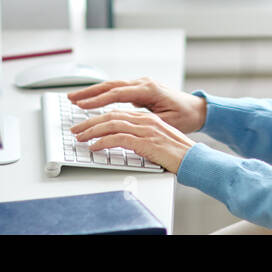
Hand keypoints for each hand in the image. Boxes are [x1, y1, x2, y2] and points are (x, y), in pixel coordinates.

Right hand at [66, 76, 207, 132]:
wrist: (197, 109)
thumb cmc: (184, 117)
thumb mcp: (166, 121)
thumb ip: (145, 119)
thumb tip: (126, 122)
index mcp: (149, 89)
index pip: (118, 93)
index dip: (99, 99)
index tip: (83, 105)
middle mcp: (143, 83)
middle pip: (111, 85)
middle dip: (89, 92)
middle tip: (71, 99)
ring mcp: (141, 84)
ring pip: (112, 86)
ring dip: (93, 92)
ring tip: (75, 98)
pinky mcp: (140, 89)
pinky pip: (117, 90)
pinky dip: (103, 94)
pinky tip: (91, 100)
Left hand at [68, 108, 197, 173]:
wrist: (195, 159)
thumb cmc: (178, 153)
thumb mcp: (157, 140)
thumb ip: (141, 137)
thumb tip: (123, 142)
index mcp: (148, 117)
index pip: (118, 113)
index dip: (99, 117)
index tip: (86, 124)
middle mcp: (146, 120)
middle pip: (111, 115)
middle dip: (90, 122)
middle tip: (76, 129)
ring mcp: (146, 129)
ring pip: (112, 124)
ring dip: (92, 130)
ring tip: (81, 138)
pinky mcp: (146, 141)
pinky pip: (119, 139)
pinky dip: (104, 142)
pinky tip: (95, 147)